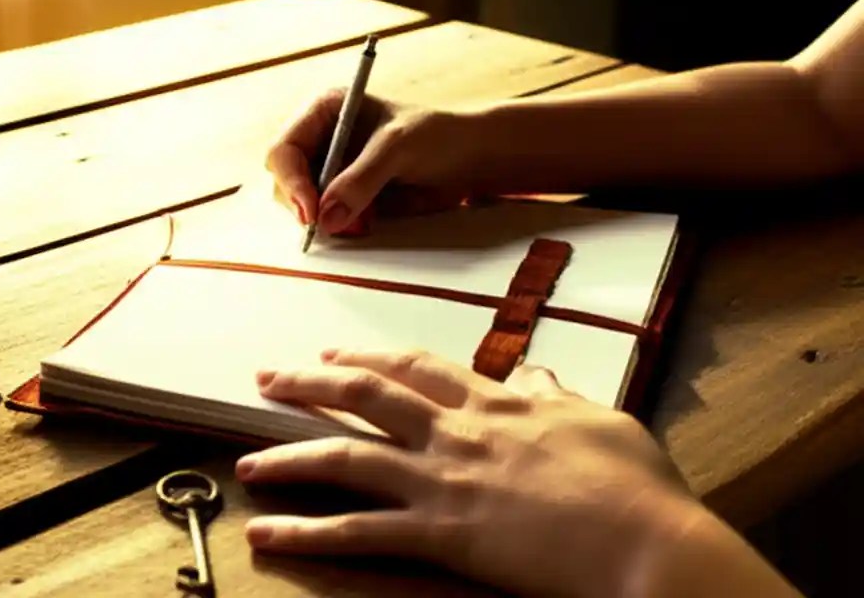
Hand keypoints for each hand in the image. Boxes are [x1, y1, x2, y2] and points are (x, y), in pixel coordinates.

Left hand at [235, 351, 710, 597]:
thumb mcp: (603, 421)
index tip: (334, 353)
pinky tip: (269, 533)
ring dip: (289, 456)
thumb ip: (559, 394)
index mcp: (496, 403)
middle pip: (366, 395)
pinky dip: (307, 534)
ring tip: (248, 460)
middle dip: (309, 383)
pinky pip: (358, 532)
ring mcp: (443, 481)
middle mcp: (457, 433)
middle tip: (268, 379)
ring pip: (345, 458)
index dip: (369, 357)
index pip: (418, 367)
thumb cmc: (635, 487)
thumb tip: (537, 372)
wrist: (647, 542)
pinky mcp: (440, 533)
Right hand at [265, 89, 480, 233]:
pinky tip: (368, 221)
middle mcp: (321, 139)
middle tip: (328, 225)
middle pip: (285, 180)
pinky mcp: (346, 195)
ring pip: (303, 203)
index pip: (284, 148)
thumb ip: (360, 180)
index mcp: (325, 111)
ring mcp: (331, 169)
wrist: (472, 159)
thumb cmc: (439, 136)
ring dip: (325, 218)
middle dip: (305, 204)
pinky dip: (340, 226)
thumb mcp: (398, 149)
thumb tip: (325, 218)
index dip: (291, 180)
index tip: (310, 211)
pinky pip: (326, 218)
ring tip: (364, 220)